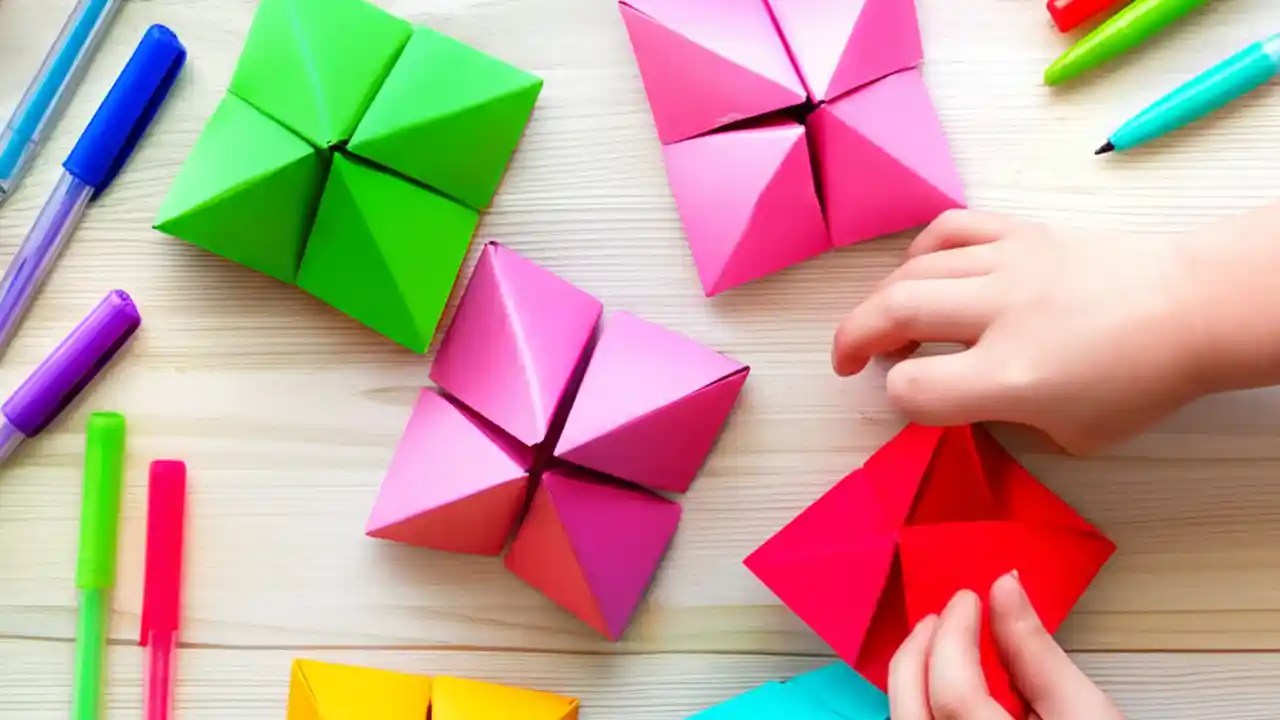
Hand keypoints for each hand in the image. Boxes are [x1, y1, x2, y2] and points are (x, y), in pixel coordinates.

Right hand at [831, 209, 1218, 453]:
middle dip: (853, 340)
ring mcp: (1009, 265)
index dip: (899, 401)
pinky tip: (921, 273)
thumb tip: (961, 402)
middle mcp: (1001, 314)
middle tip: (849, 361)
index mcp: (1013, 376)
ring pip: (910, 270)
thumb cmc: (1140, 382)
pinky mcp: (1020, 233)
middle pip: (893, 313)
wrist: (1194, 308)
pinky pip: (948, 229)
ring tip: (884, 323)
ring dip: (879, 299)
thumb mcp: (1072, 436)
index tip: (914, 402)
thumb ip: (1004, 424)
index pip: (914, 388)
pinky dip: (918, 252)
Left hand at [888, 573, 1122, 719]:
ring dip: (913, 677)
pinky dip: (921, 702)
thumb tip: (1005, 588)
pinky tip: (941, 682)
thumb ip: (1035, 651)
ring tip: (941, 642)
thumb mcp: (1085, 711)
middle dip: (918, 652)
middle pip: (909, 711)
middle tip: (944, 615)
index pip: (953, 693)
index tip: (968, 598)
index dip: (954, 634)